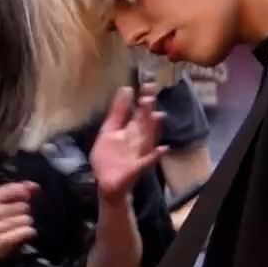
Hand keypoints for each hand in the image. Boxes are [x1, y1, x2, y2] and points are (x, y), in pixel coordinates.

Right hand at [0, 182, 39, 262]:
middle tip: (15, 219)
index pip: (11, 189)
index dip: (25, 191)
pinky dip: (28, 234)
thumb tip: (35, 186)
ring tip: (16, 229)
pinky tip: (21, 236)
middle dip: (23, 212)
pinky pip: (26, 232)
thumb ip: (12, 194)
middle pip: (23, 206)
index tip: (30, 195)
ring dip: (25, 224)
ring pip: (26, 219)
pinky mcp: (2, 242)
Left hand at [90, 85, 157, 200]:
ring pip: (149, 138)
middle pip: (145, 122)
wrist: (105, 182)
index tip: (147, 84)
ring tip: (157, 116)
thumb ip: (117, 112)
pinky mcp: (138, 167)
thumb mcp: (109, 131)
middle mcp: (138, 139)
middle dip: (147, 111)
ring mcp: (140, 152)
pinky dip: (155, 155)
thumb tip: (125, 88)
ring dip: (153, 129)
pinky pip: (149, 160)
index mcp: (131, 130)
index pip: (139, 111)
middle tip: (148, 97)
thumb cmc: (108, 156)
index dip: (144, 99)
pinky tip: (162, 148)